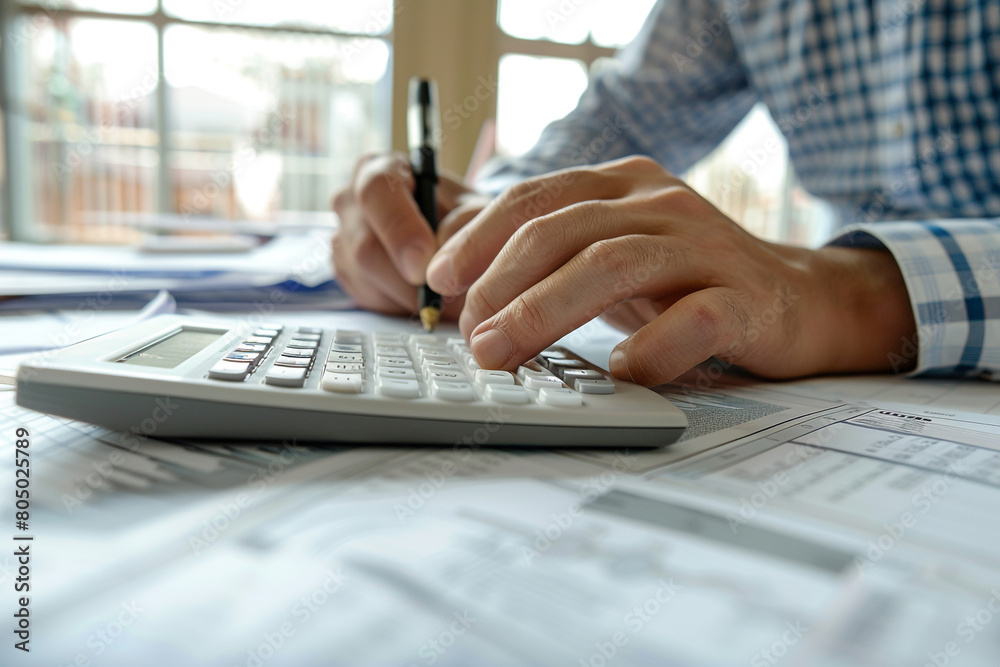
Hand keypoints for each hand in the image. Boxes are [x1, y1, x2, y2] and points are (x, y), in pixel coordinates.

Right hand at [331, 152, 489, 316]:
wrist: (445, 231)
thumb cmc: (457, 213)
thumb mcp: (476, 209)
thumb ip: (468, 220)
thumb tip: (444, 243)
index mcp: (380, 169)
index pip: (377, 191)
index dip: (400, 230)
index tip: (424, 266)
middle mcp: (350, 200)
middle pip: (365, 246)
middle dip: (408, 281)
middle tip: (446, 298)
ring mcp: (341, 237)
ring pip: (367, 278)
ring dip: (409, 296)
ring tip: (443, 294)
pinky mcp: (344, 270)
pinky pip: (367, 297)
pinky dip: (399, 303)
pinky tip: (421, 293)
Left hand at [426, 156, 915, 384]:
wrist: (800, 300)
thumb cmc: (687, 281)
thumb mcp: (613, 252)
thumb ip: (552, 254)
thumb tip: (460, 278)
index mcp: (624, 185)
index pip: (537, 197)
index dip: (480, 237)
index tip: (440, 280)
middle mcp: (662, 203)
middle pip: (564, 230)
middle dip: (504, 284)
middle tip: (470, 336)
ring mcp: (708, 246)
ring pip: (615, 265)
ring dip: (547, 311)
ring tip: (505, 354)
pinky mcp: (748, 298)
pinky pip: (695, 318)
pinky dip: (652, 346)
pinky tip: (622, 372)